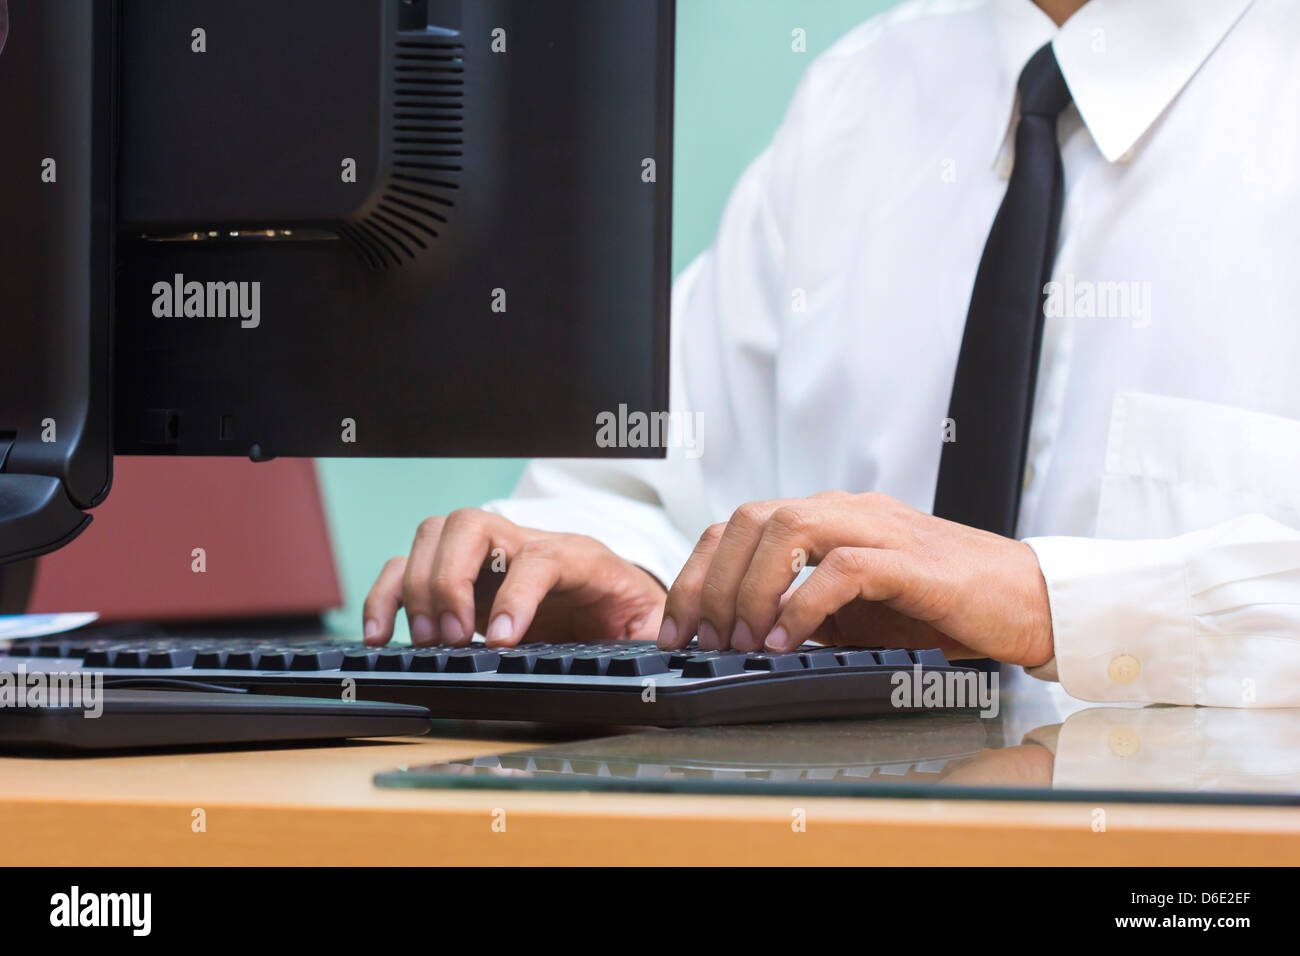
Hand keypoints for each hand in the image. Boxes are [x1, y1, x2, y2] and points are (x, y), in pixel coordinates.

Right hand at [364, 509, 666, 647]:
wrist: (614, 598)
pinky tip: (382, 633)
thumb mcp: (647, 624)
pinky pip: (409, 565)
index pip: (540, 557)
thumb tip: (652, 649)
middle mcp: (526, 543)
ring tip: (429, 641)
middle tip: (455, 640)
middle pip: (474, 525)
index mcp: (579, 557)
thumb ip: (644, 635)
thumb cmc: (626, 610)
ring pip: (436, 533)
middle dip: (453, 581)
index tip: (501, 640)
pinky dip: (388, 594)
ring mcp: (487, 555)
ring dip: (421, 587)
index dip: (516, 594)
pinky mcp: (458, 576)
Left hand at [656, 492, 1053, 665]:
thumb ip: (803, 608)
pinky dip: (803, 605)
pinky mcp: (912, 562)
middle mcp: (846, 512)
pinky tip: (786, 640)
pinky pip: (842, 569)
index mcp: (828, 518)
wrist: (1028, 601)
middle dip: (712, 582)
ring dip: (751, 588)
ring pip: (787, 529)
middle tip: (701, 638)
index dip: (698, 573)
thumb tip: (742, 637)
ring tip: (741, 640)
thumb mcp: (855, 609)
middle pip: (750, 520)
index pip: (739, 526)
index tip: (677, 625)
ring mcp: (880, 530)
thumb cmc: (943, 606)